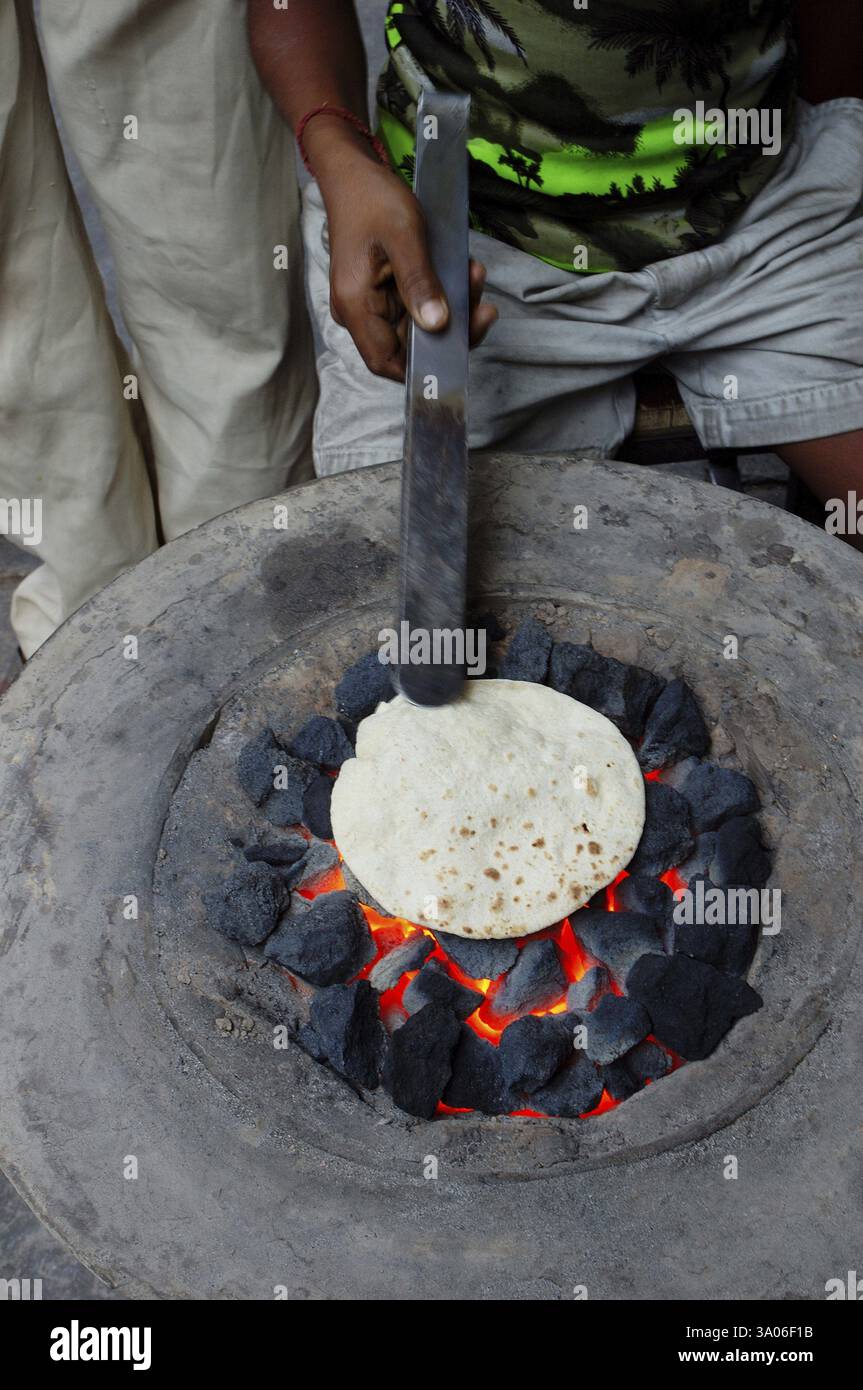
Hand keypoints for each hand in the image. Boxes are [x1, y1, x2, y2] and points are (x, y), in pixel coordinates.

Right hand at [311, 123, 497, 380]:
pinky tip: (466, 273)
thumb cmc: (372, 199)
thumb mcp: (403, 235)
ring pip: (420, 326)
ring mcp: (374, 303)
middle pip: (409, 346)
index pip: (386, 361)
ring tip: (476, 277)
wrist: (354, 174)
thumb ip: (419, 282)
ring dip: (454, 309)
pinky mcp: (387, 292)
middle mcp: (361, 312)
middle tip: (483, 305)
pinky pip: (420, 306)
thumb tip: (437, 324)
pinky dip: (445, 294)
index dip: (422, 368)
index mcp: (356, 305)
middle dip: (452, 330)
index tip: (460, 352)